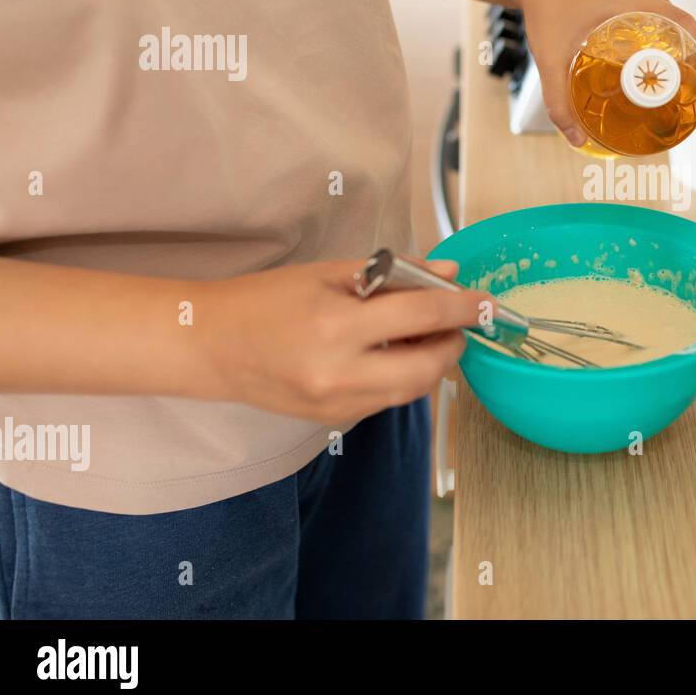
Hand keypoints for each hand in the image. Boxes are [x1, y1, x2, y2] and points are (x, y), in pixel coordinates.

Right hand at [195, 258, 488, 424]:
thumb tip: (449, 275)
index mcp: (337, 328)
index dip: (464, 308)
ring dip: (431, 363)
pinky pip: (386, 400)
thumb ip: (394, 274)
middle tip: (458, 323)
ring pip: (411, 391)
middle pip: (428, 369)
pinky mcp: (334, 421)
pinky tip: (392, 353)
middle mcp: (340, 375)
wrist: (208, 346)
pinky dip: (402, 377)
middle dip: (453, 345)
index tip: (487, 302)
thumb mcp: (329, 273)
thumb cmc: (264, 301)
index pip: (423, 315)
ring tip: (425, 334)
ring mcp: (338, 405)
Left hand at [518, 0, 695, 145]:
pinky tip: (661, 67)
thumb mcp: (550, 57)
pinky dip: (668, 42)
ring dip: (684, 51)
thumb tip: (574, 138)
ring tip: (684, 85)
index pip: (685, 24)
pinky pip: (661, 20)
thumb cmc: (546, 10)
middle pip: (685, 28)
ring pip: (675, 24)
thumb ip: (558, 99)